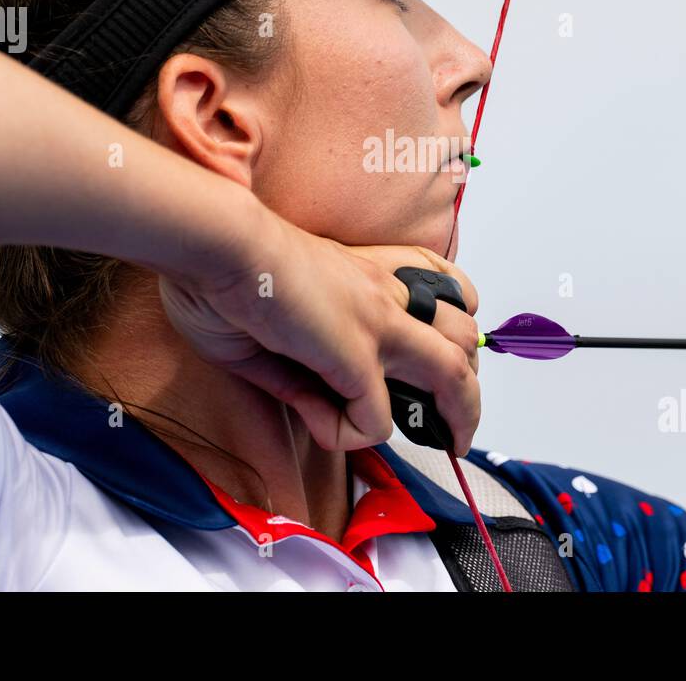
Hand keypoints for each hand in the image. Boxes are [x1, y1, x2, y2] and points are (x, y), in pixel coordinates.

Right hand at [157, 202, 481, 454]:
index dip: (450, 323)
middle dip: (467, 385)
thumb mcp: (276, 329)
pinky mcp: (356, 353)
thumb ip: (304, 375)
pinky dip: (351, 435)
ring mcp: (378, 322)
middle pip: (463, 336)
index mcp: (369, 276)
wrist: (218, 242)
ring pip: (454, 372)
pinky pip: (376, 420)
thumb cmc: (227, 270)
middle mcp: (385, 295)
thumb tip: (320, 413)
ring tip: (443, 442)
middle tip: (452, 423)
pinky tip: (318, 425)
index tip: (431, 361)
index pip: (445, 289)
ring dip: (454, 415)